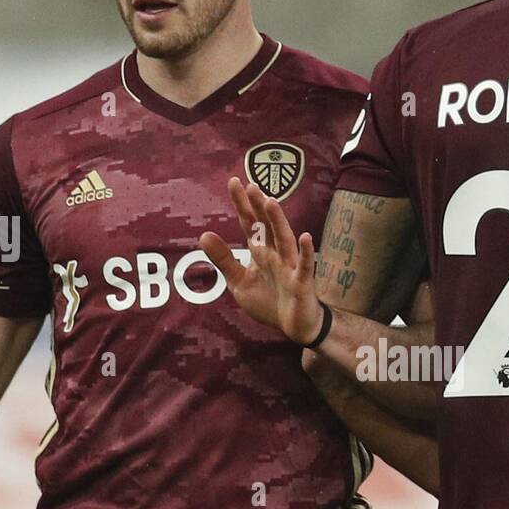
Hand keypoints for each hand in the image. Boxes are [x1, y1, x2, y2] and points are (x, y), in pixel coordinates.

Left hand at [200, 178, 324, 343]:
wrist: (293, 326)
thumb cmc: (269, 302)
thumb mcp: (239, 282)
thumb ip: (224, 259)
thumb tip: (203, 235)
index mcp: (260, 252)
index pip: (250, 224)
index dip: (242, 204)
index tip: (234, 182)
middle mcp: (276, 254)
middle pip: (267, 226)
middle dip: (259, 207)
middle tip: (251, 185)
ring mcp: (290, 266)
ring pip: (284, 240)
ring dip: (278, 222)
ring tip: (271, 202)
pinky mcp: (302, 282)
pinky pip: (304, 266)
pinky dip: (305, 252)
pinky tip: (305, 237)